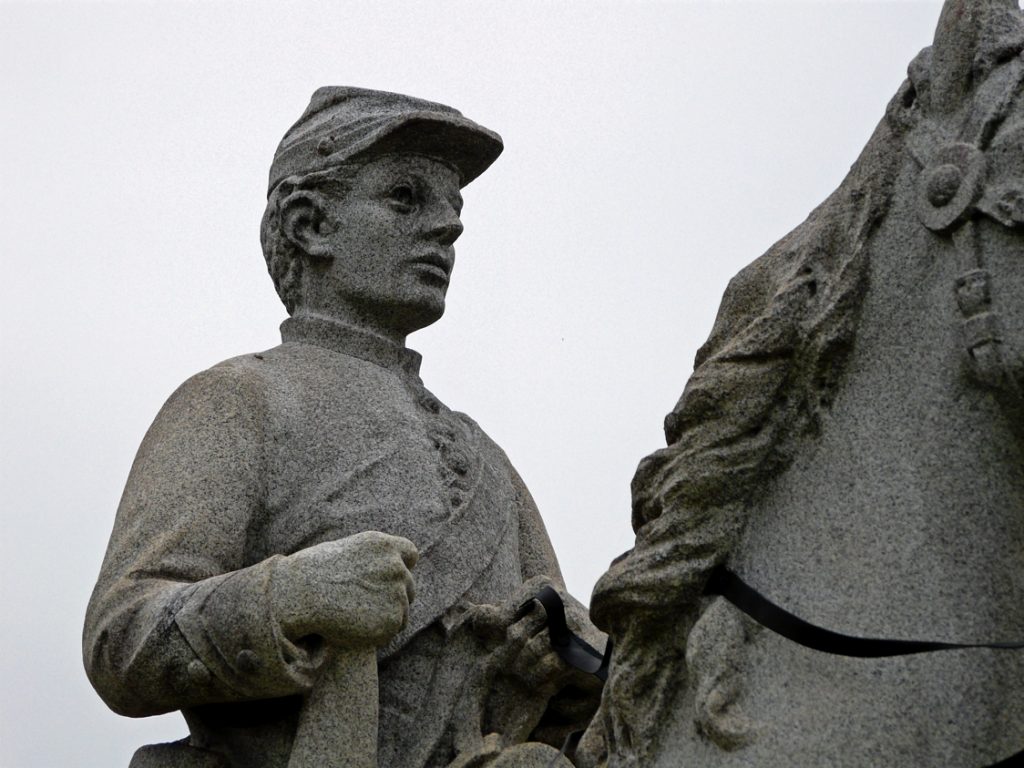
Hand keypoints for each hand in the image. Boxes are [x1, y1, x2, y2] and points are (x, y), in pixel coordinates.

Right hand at [271, 531, 417, 647]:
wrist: (300, 596)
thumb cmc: (313, 574)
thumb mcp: (345, 552)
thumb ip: (371, 561)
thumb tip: (386, 573)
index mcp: (384, 546)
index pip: (410, 554)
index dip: (401, 566)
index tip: (390, 577)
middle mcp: (396, 566)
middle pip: (409, 586)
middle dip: (393, 596)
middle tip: (365, 605)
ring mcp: (397, 593)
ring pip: (403, 610)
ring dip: (386, 615)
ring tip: (355, 616)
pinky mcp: (393, 620)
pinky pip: (394, 628)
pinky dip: (379, 631)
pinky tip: (355, 627)